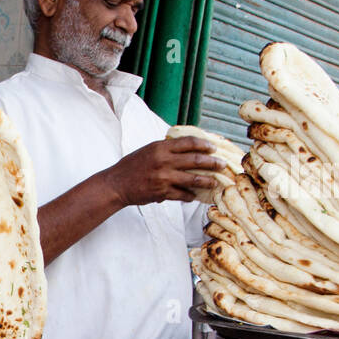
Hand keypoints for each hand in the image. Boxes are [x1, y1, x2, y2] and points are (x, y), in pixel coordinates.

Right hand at [99, 136, 223, 207]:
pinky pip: (182, 194)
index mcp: (161, 147)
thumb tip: (186, 148)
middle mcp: (164, 161)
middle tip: (222, 165)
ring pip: (193, 179)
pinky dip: (190, 195)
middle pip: (196, 160)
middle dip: (212, 163)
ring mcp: (164, 177)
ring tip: (215, 182)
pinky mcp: (162, 192)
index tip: (213, 147)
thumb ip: (166, 149)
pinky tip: (194, 196)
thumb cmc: (131, 166)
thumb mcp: (148, 150)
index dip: (204, 144)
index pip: (189, 142)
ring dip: (207, 181)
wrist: (116, 185)